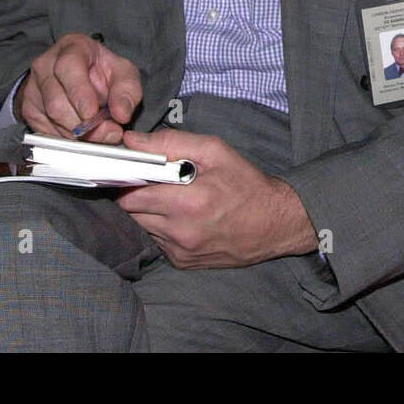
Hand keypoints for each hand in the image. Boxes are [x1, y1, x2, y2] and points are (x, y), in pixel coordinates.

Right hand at [15, 33, 140, 142]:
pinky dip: (67, 138)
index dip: (80, 93)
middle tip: (106, 131)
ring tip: (98, 131)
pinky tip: (81, 134)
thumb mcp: (123, 73)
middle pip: (56, 100)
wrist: (80, 77)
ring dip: (78, 133)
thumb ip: (127, 91)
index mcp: (71, 48)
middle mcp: (45, 65)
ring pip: (51, 118)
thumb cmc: (102, 72)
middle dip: (82, 123)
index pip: (68, 67)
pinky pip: (45, 131)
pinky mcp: (28, 109)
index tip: (92, 113)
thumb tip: (122, 115)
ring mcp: (33, 87)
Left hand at [117, 129, 318, 267]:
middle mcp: (180, 232)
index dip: (127, 179)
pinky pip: (157, 241)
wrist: (276, 223)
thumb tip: (132, 141)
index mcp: (188, 201)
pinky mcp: (182, 263)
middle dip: (135, 194)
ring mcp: (180, 251)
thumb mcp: (215, 151)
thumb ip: (171, 143)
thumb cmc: (247, 183)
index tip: (132, 169)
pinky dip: (162, 227)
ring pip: (141, 227)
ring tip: (171, 198)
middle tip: (152, 181)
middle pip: (130, 213)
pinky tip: (182, 217)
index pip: (130, 195)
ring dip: (148, 212)